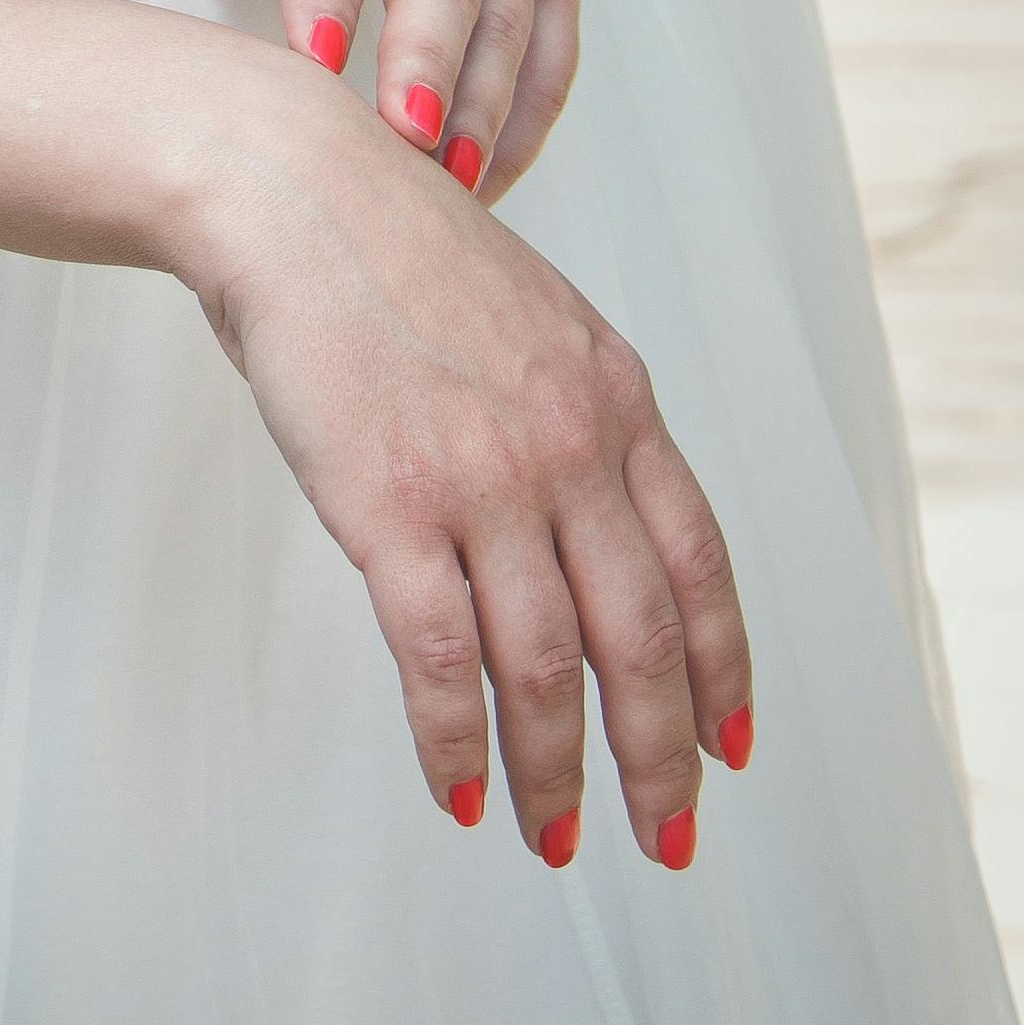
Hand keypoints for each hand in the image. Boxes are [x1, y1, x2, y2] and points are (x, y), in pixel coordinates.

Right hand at [185, 73, 752, 864]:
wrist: (290, 187)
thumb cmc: (391, 245)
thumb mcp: (531, 315)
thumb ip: (575, 410)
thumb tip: (596, 511)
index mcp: (616, 398)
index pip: (700, 561)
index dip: (724, 667)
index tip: (733, 745)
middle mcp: (571, 446)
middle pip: (644, 637)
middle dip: (664, 755)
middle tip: (667, 837)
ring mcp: (485, 479)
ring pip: (549, 667)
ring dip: (557, 772)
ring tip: (555, 837)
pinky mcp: (391, 507)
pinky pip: (440, 658)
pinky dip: (457, 740)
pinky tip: (460, 791)